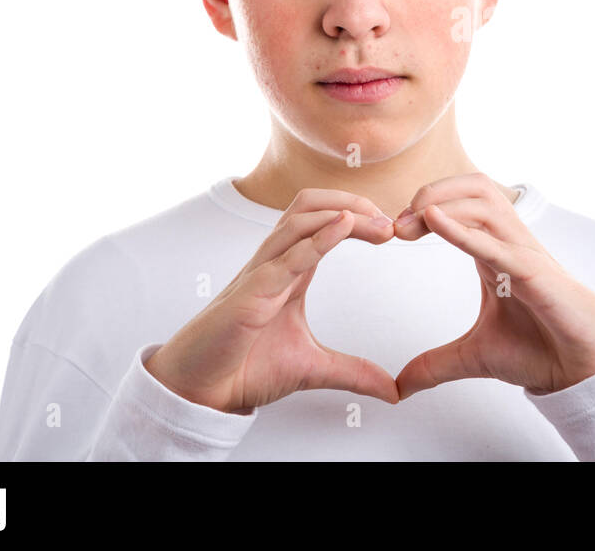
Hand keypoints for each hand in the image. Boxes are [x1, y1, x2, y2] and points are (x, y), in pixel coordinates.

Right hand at [144, 188, 399, 412]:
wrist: (202, 392)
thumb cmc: (244, 367)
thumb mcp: (313, 368)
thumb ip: (353, 372)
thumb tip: (392, 391)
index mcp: (289, 271)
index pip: (322, 220)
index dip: (357, 216)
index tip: (390, 231)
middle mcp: (274, 264)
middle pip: (310, 206)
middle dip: (352, 202)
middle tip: (390, 220)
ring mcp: (260, 275)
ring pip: (296, 221)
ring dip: (340, 212)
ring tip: (376, 221)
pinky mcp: (250, 295)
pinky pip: (285, 258)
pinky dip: (317, 239)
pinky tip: (343, 227)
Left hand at [391, 173, 594, 399]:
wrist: (583, 370)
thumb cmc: (541, 349)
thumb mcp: (474, 356)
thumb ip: (435, 365)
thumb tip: (399, 387)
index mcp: (495, 251)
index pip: (461, 203)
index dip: (424, 207)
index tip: (394, 231)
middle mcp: (510, 243)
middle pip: (474, 187)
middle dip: (433, 191)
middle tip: (399, 224)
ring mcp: (524, 254)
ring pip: (486, 202)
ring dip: (445, 202)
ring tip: (414, 220)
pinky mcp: (536, 274)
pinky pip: (497, 243)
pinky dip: (463, 230)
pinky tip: (435, 221)